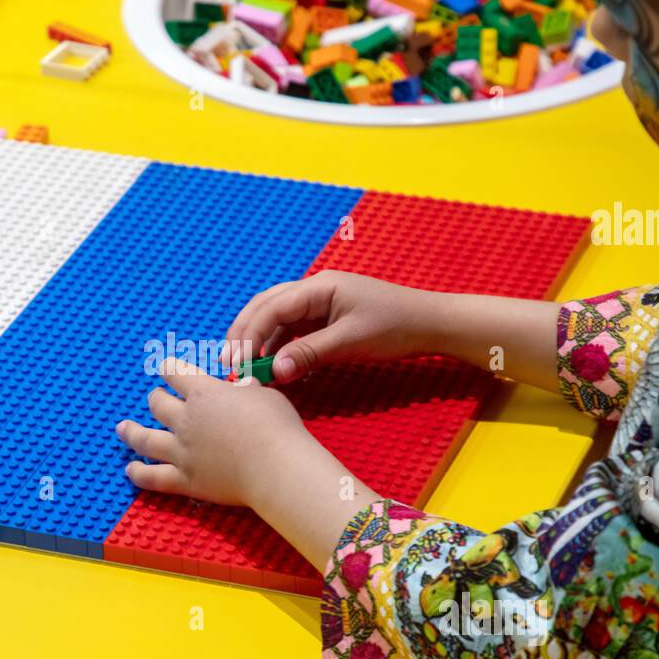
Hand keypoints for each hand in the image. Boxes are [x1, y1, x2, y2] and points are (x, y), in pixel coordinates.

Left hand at [116, 358, 380, 568]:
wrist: (275, 467)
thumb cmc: (276, 427)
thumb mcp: (265, 396)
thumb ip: (246, 392)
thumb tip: (241, 389)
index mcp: (204, 393)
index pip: (177, 374)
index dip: (169, 368)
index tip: (165, 367)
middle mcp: (186, 420)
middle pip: (158, 404)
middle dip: (155, 398)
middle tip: (154, 398)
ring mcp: (182, 451)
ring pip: (145, 439)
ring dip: (131, 432)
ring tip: (122, 429)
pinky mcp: (185, 480)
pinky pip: (153, 477)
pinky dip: (138, 474)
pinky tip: (129, 470)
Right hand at [222, 271, 438, 382]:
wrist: (428, 323)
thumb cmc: (395, 327)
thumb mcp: (350, 342)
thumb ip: (309, 354)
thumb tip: (273, 371)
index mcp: (319, 287)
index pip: (271, 307)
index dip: (249, 334)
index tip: (236, 362)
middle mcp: (314, 290)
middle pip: (266, 307)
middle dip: (245, 334)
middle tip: (230, 364)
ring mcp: (319, 303)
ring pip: (277, 319)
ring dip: (260, 342)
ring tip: (247, 368)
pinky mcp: (326, 318)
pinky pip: (293, 330)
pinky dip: (280, 347)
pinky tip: (276, 367)